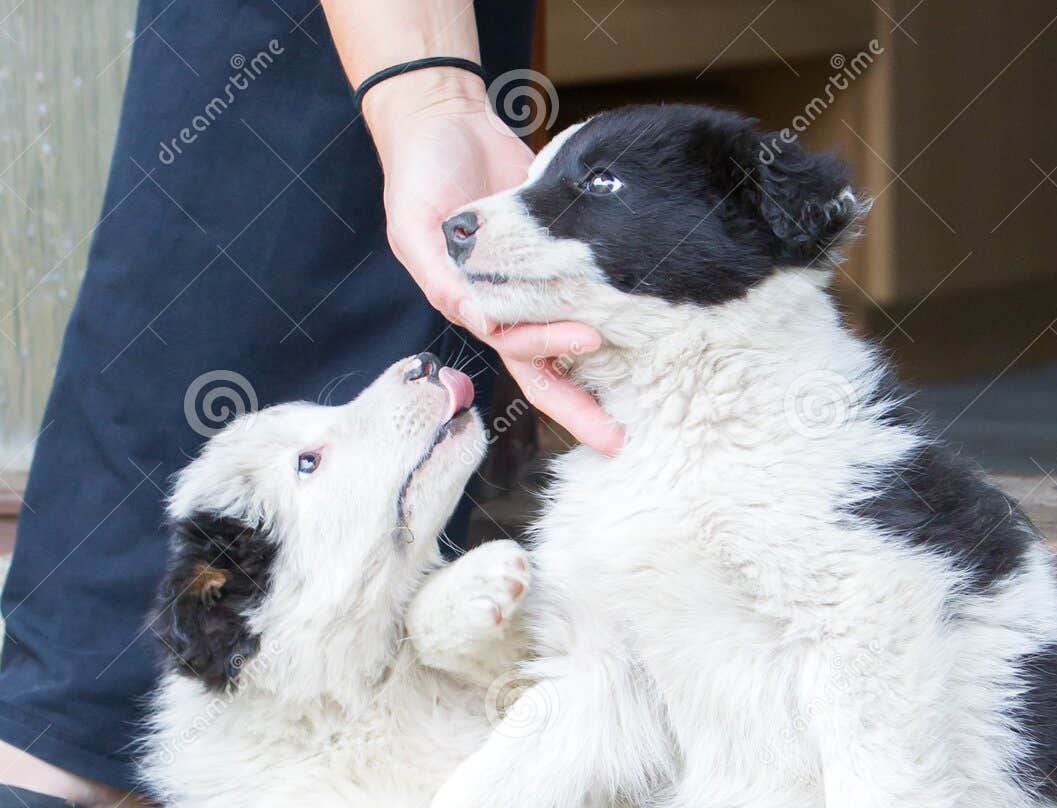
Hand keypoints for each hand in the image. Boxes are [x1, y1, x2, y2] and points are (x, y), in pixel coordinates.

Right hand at [365, 75, 622, 454]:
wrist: (443, 122)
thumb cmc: (419, 174)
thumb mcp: (416, 226)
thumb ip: (442, 277)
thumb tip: (476, 319)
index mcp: (470, 306)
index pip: (517, 351)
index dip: (551, 360)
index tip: (589, 344)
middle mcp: (505, 306)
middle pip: (548, 367)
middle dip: (580, 406)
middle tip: (618, 436)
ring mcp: (531, 283)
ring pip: (569, 335)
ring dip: (599, 363)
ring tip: (639, 386)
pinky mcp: (552, 253)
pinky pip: (580, 290)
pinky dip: (602, 309)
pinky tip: (636, 327)